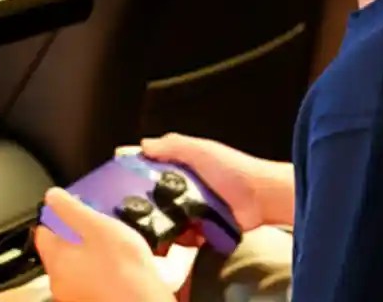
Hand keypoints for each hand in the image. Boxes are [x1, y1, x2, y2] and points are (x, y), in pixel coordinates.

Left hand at [33, 187, 174, 301]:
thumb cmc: (123, 267)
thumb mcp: (97, 226)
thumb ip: (71, 209)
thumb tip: (52, 197)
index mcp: (55, 258)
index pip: (43, 230)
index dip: (58, 216)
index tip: (76, 210)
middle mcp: (57, 280)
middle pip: (58, 249)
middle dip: (75, 235)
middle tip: (99, 227)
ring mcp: (72, 295)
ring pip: (74, 265)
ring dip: (87, 253)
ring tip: (111, 246)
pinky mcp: (87, 301)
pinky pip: (87, 280)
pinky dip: (97, 271)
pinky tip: (116, 267)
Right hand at [139, 134, 293, 233]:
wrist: (262, 198)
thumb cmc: (234, 169)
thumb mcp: (200, 150)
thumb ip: (172, 145)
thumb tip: (143, 144)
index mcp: (180, 164)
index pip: (148, 168)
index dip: (134, 175)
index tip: (120, 182)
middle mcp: (183, 187)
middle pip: (152, 199)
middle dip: (147, 207)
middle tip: (143, 213)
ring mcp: (191, 209)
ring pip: (164, 220)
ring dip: (166, 225)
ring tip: (174, 224)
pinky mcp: (200, 229)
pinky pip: (181, 237)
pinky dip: (184, 238)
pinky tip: (193, 233)